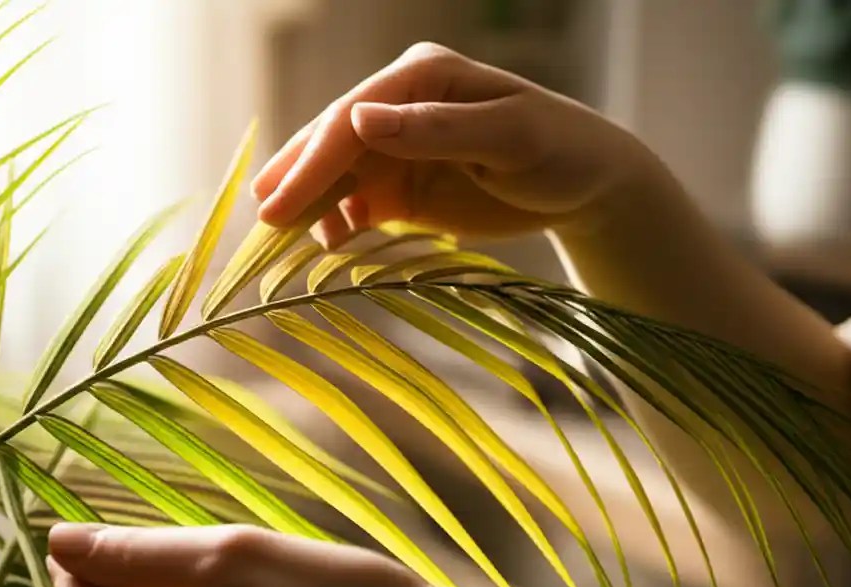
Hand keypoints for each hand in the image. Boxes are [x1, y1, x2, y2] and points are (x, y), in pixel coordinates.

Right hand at [252, 42, 659, 247]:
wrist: (589, 185)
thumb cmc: (560, 149)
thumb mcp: (508, 137)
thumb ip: (436, 129)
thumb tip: (359, 119)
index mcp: (421, 78)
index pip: (352, 118)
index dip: (314, 159)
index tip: (280, 200)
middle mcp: (399, 108)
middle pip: (332, 143)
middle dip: (297, 180)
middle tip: (261, 218)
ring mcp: (397, 150)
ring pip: (337, 177)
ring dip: (309, 205)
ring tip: (278, 239)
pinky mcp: (401, 189)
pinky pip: (356, 207)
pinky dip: (336, 226)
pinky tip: (325, 245)